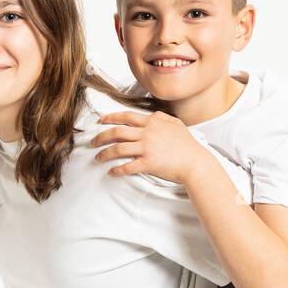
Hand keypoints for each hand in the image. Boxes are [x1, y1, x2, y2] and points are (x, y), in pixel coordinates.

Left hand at [91, 109, 205, 185]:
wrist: (195, 161)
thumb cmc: (187, 144)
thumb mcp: (175, 124)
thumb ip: (162, 118)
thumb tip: (152, 115)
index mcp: (152, 122)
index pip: (126, 117)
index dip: (110, 118)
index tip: (100, 121)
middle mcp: (147, 133)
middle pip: (117, 132)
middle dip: (101, 136)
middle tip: (92, 142)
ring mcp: (147, 148)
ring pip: (118, 149)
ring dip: (105, 153)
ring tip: (98, 158)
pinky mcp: (148, 163)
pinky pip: (127, 166)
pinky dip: (117, 170)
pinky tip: (111, 172)